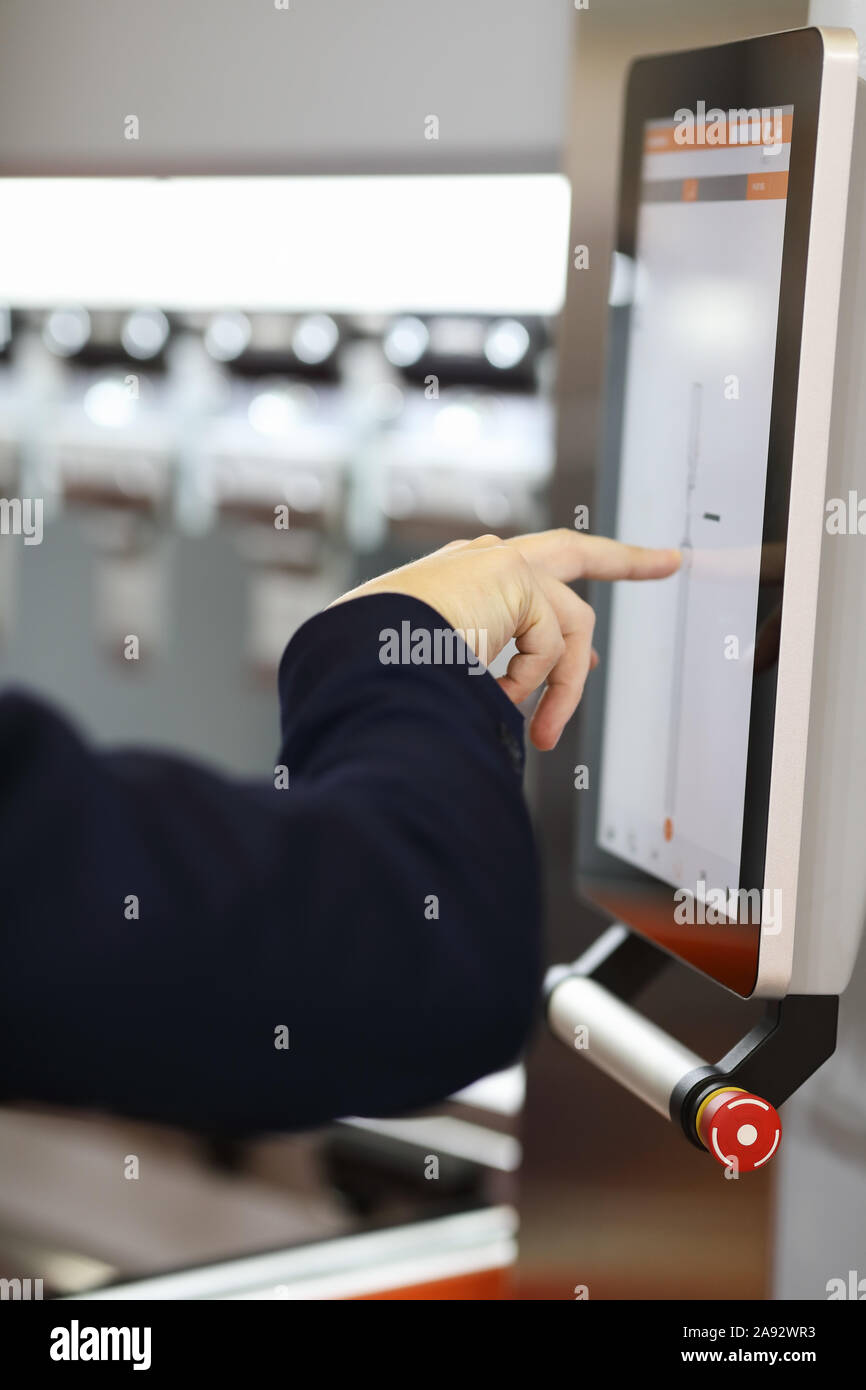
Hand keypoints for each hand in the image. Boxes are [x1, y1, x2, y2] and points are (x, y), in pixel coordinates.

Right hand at [331, 529, 680, 750]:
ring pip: (568, 624)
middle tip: (667, 561)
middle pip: (571, 550)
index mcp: (456, 583)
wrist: (357, 657)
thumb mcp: (436, 677)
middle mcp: (479, 562)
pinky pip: (553, 641)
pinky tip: (508, 700)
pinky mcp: (514, 575)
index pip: (522, 583)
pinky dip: (538, 682)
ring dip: (563, 687)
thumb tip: (518, 705)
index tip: (588, 649)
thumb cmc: (378, 675)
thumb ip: (484, 678)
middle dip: (624, 556)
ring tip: (546, 737)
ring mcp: (498, 563)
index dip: (556, 612)